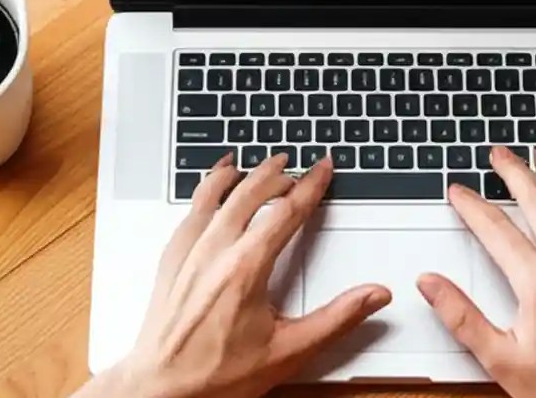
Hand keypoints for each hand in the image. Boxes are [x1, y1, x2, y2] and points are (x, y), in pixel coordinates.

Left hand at [76, 154, 390, 397]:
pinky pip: (190, 211)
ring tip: (252, 161)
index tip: (323, 168)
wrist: (161, 391)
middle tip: (295, 163)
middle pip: (250, 193)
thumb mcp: (289, 352)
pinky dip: (205, 189)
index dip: (310, 185)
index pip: (287, 211)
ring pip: (216, 195)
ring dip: (240, 174)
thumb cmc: (217, 375)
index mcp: (246, 267)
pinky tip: (210, 187)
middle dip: (276, 173)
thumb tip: (373, 296)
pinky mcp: (170, 261)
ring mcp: (188, 252)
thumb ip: (337, 319)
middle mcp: (215, 251)